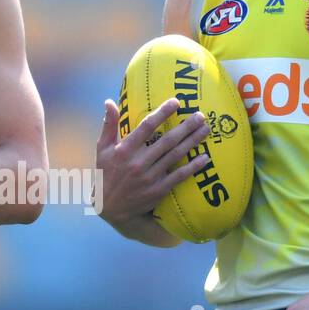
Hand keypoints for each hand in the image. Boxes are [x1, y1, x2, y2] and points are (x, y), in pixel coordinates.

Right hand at [95, 97, 210, 224]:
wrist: (110, 208)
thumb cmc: (105, 173)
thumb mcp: (102, 149)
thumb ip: (108, 125)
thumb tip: (109, 102)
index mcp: (125, 149)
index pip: (147, 126)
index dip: (163, 112)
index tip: (176, 102)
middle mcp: (139, 162)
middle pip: (167, 140)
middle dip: (186, 126)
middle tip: (200, 115)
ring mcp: (150, 177)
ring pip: (176, 155)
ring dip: (193, 141)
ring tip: (206, 129)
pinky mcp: (159, 189)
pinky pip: (179, 175)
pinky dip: (193, 166)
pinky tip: (204, 157)